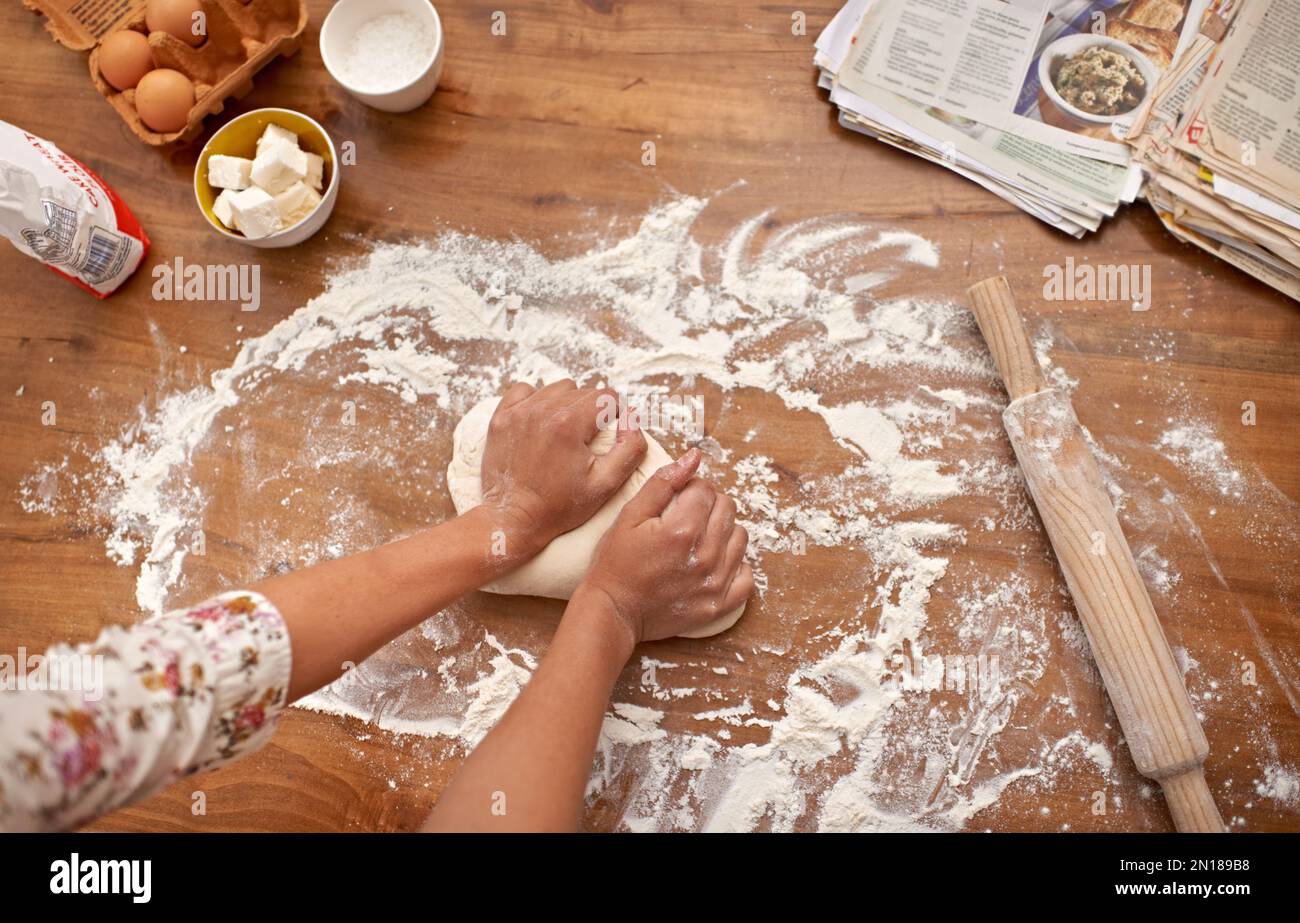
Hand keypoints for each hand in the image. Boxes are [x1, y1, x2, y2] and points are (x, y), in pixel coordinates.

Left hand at [479, 380, 646, 554]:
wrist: (513, 520)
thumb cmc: (559, 507)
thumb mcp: (605, 484)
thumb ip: (629, 448)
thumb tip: (632, 417)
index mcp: (569, 425)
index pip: (606, 397)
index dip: (615, 413)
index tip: (609, 431)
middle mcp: (542, 411)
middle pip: (583, 391)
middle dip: (592, 410)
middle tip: (587, 439)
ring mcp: (518, 413)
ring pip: (556, 388)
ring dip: (566, 403)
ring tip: (565, 430)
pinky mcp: (501, 418)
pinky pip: (524, 390)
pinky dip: (536, 400)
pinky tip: (541, 422)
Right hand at [575, 448, 752, 644]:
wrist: (613, 611)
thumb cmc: (616, 563)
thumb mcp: (629, 516)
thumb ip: (663, 483)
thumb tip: (694, 457)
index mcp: (682, 529)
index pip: (705, 489)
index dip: (690, 489)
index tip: (677, 500)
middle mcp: (705, 555)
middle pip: (727, 509)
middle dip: (709, 506)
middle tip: (687, 518)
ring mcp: (715, 582)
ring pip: (741, 537)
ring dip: (723, 532)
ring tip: (699, 540)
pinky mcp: (719, 605)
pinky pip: (747, 576)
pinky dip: (735, 566)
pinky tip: (715, 563)